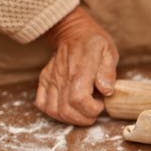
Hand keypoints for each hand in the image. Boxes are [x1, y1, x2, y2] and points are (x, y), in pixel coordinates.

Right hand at [35, 5, 118, 125]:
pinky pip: (42, 104)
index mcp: (81, 68)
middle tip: (94, 112)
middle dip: (83, 118)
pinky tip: (68, 108)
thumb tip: (106, 91)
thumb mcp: (108, 51)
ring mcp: (51, 78)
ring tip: (83, 112)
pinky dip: (55, 113)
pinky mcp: (44, 80)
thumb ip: (108, 72)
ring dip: (70, 118)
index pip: (79, 98)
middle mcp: (63, 75)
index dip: (91, 109)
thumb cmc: (93, 42)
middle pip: (66, 109)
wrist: (71, 31)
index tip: (101, 105)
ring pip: (54, 110)